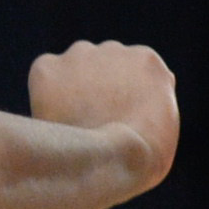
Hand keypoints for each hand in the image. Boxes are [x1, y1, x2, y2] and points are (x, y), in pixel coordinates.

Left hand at [31, 40, 179, 190]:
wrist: (110, 160)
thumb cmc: (143, 157)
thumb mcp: (164, 125)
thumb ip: (151, 103)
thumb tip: (134, 102)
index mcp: (147, 60)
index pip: (134, 73)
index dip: (124, 100)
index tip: (118, 122)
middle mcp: (114, 48)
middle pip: (102, 66)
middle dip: (97, 89)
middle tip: (93, 124)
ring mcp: (80, 55)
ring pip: (73, 68)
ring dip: (72, 88)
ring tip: (73, 125)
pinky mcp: (48, 67)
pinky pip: (44, 76)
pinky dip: (45, 95)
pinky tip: (55, 120)